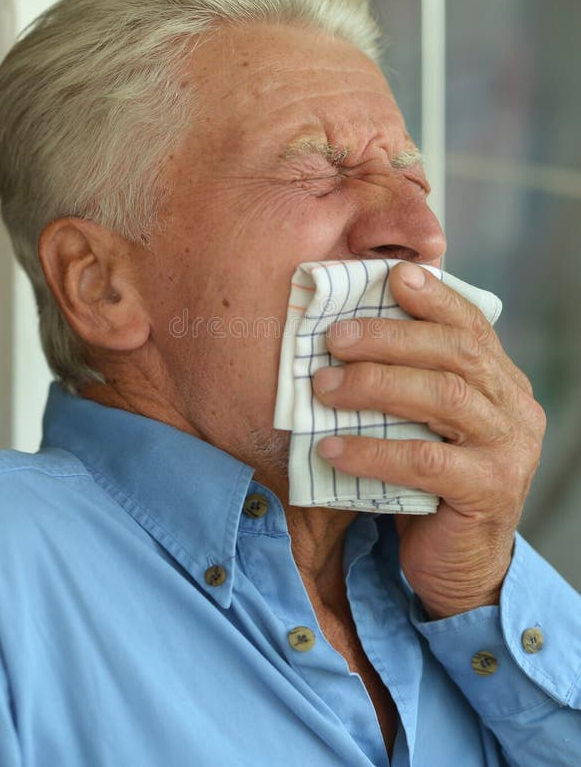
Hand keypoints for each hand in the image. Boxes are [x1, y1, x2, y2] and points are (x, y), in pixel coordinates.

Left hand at [314, 261, 545, 618]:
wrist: (460, 565)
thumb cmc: (431, 485)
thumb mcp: (424, 425)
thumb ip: (410, 382)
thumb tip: (347, 333)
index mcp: (502, 384)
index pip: (472, 327)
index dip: (435, 297)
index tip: (392, 276)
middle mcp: (516, 409)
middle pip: (456, 353)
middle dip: (389, 338)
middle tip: (334, 339)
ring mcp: (510, 450)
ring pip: (444, 397)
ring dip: (376, 386)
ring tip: (323, 387)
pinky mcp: (489, 491)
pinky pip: (425, 461)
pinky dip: (372, 451)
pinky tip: (330, 449)